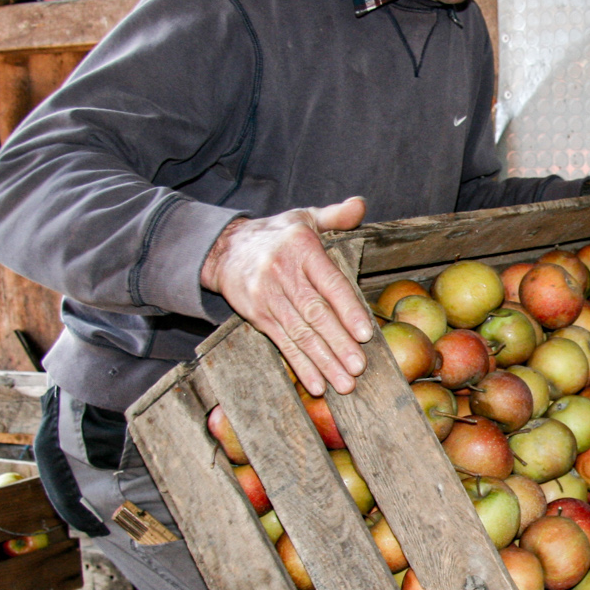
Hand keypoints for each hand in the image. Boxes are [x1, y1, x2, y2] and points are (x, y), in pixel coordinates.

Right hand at [202, 197, 373, 395]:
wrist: (225, 248)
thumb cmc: (277, 235)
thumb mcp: (304, 217)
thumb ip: (335, 216)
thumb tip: (360, 205)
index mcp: (302, 249)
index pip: (328, 282)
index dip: (347, 309)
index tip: (364, 333)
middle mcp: (283, 273)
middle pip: (314, 314)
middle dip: (338, 344)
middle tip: (359, 367)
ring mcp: (268, 298)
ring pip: (300, 334)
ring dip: (323, 362)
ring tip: (345, 383)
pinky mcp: (257, 317)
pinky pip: (283, 344)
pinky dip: (301, 366)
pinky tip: (317, 384)